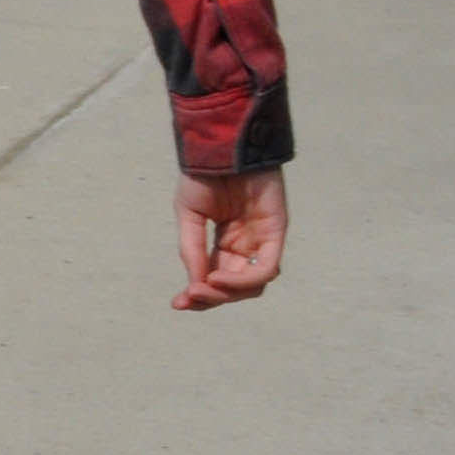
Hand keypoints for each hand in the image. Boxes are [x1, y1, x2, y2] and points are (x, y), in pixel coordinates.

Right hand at [173, 167, 286, 309]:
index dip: (200, 295)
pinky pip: (265, 268)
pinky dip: (243, 279)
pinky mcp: (276, 233)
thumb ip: (192, 250)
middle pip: (236, 288)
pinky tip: (218, 277)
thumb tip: (195, 285)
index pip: (217, 280)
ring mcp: (263, 241)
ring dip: (227, 292)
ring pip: (253, 285)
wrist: (221, 151)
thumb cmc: (204, 178)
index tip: (178, 303)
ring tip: (204, 286)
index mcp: (225, 244)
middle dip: (212, 298)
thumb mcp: (189, 218)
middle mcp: (246, 246)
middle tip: (190, 296)